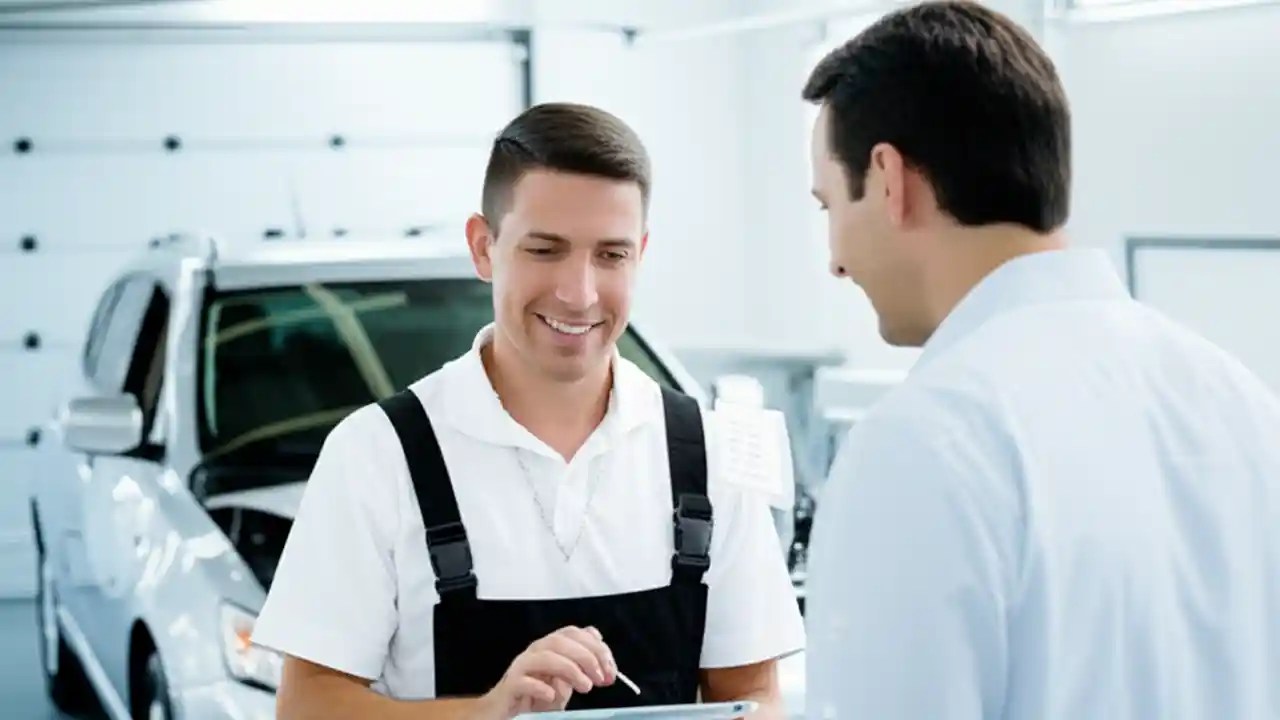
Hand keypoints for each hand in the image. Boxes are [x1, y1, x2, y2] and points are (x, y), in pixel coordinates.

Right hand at [478, 626, 617, 718]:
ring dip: (570, 670)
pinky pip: (524, 680)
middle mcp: (535, 652)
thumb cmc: (536, 698)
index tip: (611, 670)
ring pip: (546, 656)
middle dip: (587, 657)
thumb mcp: (566, 681)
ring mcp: (521, 667)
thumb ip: (580, 662)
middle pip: (562, 641)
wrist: (505, 715)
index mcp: (550, 647)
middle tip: (601, 679)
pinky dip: (541, 687)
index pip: (575, 634)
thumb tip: (599, 644)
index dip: (596, 648)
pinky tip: (553, 696)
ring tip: (585, 687)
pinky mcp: (510, 686)